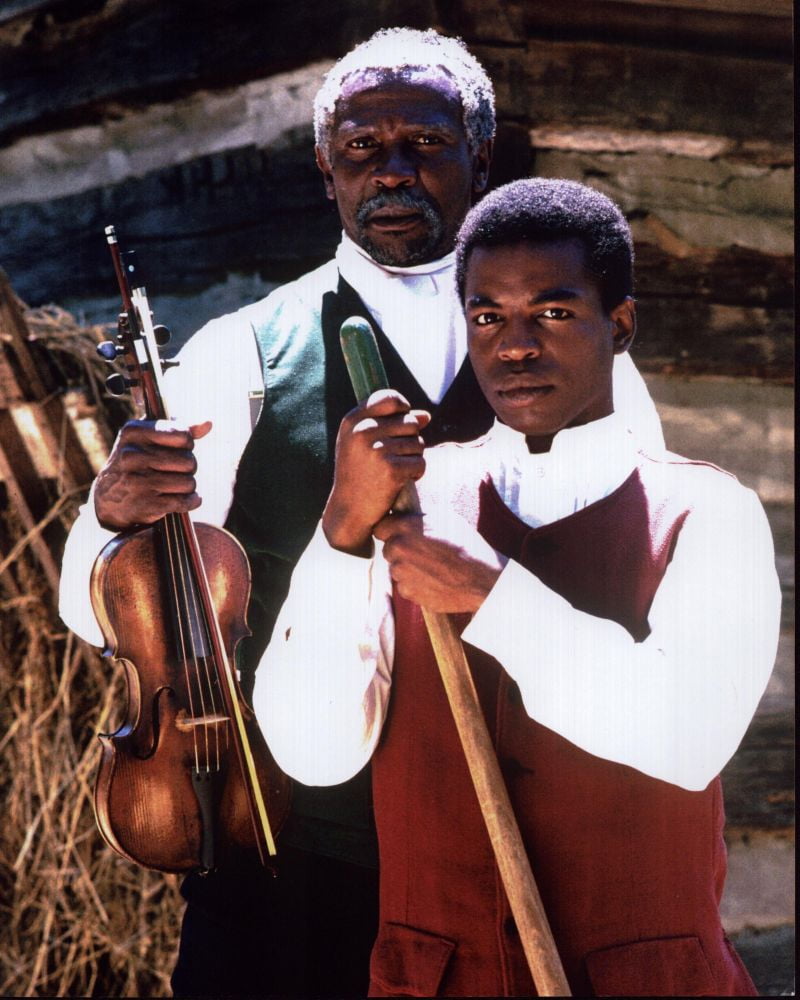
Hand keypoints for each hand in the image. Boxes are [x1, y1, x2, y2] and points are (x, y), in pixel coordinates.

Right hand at [94, 418, 211, 529]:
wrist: (110, 497)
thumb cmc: (138, 461)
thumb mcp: (149, 439)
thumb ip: (179, 430)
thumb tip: (208, 423)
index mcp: (134, 432)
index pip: (182, 435)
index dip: (187, 444)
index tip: (180, 449)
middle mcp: (132, 455)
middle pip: (188, 461)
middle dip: (189, 468)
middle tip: (177, 471)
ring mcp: (137, 480)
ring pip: (188, 482)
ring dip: (188, 486)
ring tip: (176, 485)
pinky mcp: (144, 504)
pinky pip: (183, 501)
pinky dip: (190, 502)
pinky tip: (186, 500)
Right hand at [322, 390, 430, 555]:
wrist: (349, 510)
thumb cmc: (358, 474)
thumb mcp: (363, 444)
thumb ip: (392, 425)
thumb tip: (426, 416)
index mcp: (353, 421)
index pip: (389, 398)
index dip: (403, 408)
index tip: (401, 422)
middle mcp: (363, 431)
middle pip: (410, 423)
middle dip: (410, 440)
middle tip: (394, 458)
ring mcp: (377, 450)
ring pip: (418, 443)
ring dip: (413, 458)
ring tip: (394, 471)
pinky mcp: (391, 469)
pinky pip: (420, 463)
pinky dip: (416, 473)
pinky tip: (400, 482)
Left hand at [374, 509, 505, 612]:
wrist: (482, 579)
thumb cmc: (468, 546)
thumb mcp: (445, 519)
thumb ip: (419, 519)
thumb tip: (405, 515)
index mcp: (406, 527)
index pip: (380, 527)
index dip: (391, 531)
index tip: (400, 534)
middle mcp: (399, 548)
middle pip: (388, 549)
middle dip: (400, 550)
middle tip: (422, 552)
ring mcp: (401, 572)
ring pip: (396, 568)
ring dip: (408, 568)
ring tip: (432, 567)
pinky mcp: (407, 592)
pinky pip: (404, 586)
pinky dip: (415, 584)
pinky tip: (434, 580)